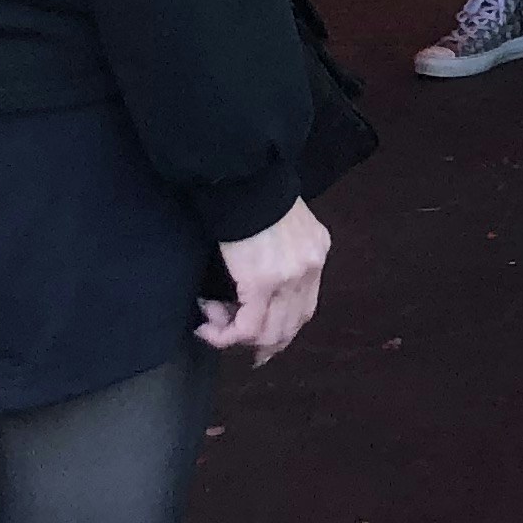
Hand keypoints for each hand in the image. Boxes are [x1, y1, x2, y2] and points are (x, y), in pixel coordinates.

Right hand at [198, 198, 329, 364]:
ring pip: (268, 332)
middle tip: (230, 342)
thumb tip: (258, 273)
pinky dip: (224, 334)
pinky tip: (206, 325)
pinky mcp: (262, 284)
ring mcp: (289, 279)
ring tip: (211, 324)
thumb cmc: (252, 196)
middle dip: (260, 343)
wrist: (244, 179)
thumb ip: (279, 251)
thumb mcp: (280, 224)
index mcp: (316, 252)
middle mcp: (310, 269)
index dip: (282, 330)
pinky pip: (247, 327)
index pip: (306, 307)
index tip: (261, 343)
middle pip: (291, 326)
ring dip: (236, 337)